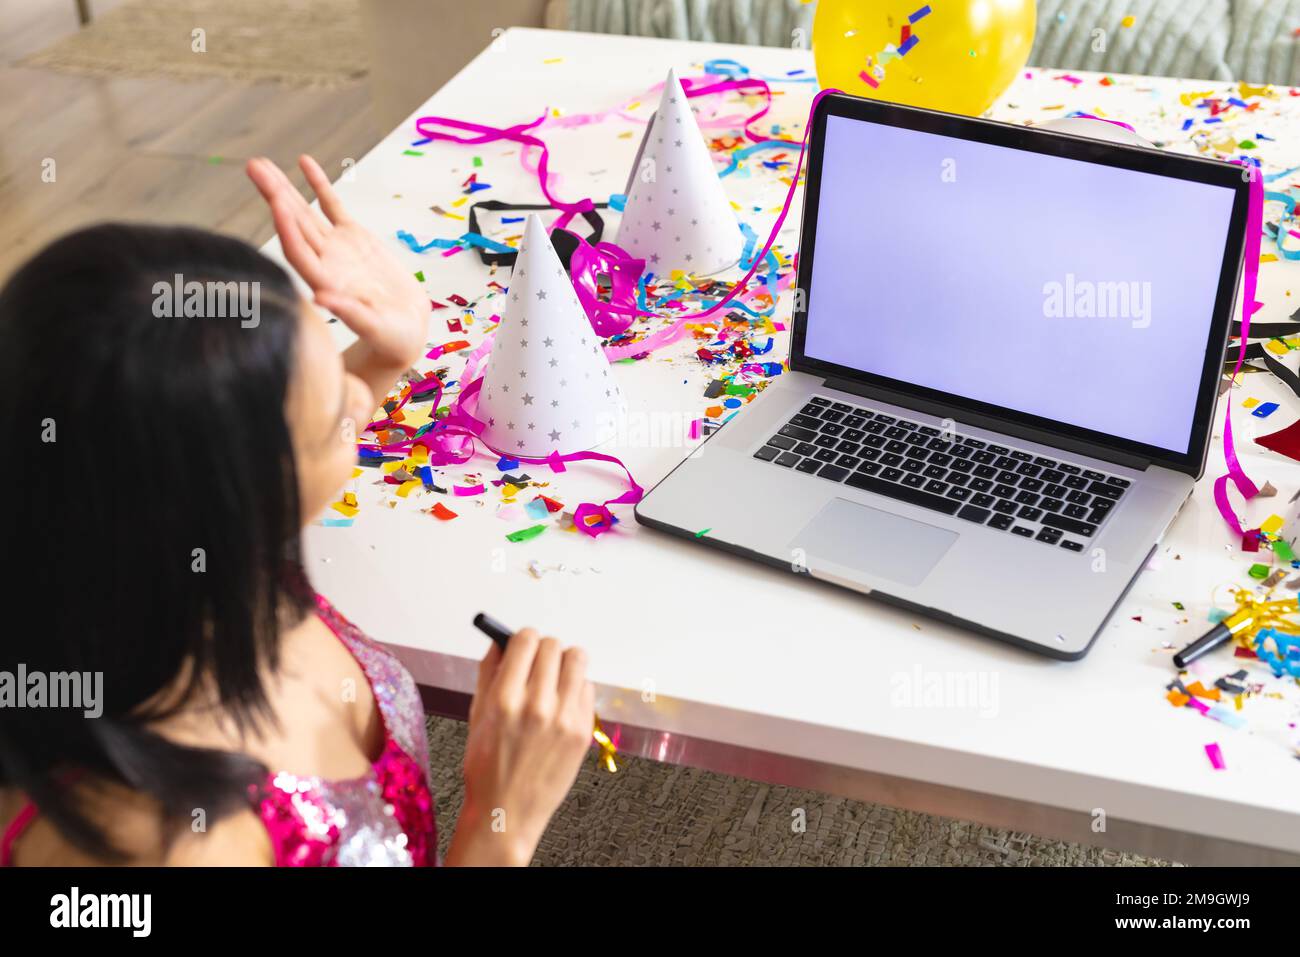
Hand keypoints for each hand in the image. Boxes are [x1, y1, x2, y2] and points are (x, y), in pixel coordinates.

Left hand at [246, 155, 427, 400]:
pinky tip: (304, 162)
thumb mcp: (375, 327)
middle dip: (274, 195)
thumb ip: (349, 312)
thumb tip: (319, 298)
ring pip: (305, 211)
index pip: (298, 250)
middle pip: (293, 223)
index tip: (275, 202)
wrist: (404, 329)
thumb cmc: (391, 336)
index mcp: (325, 281)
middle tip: (254, 167)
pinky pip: (332, 205)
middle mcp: (324, 260)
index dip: (286, 227)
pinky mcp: (353, 237)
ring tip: (261, 163)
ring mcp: (336, 247)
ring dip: (284, 187)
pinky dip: (319, 185)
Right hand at [445, 630, 594, 865]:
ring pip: (577, 659)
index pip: (525, 640)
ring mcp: (563, 719)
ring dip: (564, 663)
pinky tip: (561, 705)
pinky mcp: (582, 732)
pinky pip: (587, 688)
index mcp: (504, 699)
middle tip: (537, 664)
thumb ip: (488, 673)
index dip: (522, 638)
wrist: (506, 812)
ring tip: (554, 680)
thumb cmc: (487, 767)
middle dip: (543, 650)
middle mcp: (537, 706)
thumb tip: (500, 641)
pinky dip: (575, 690)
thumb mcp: (477, 716)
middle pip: (553, 645)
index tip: (522, 644)